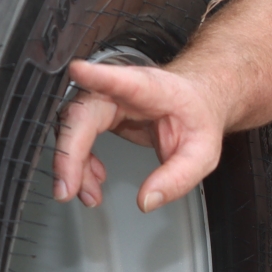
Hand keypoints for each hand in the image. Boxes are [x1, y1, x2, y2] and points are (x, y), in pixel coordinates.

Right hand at [52, 60, 224, 211]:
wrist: (196, 101)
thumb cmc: (198, 116)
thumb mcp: (202, 153)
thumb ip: (178, 178)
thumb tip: (147, 200)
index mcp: (153, 89)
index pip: (123, 80)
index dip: (98, 76)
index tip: (79, 71)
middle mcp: (122, 89)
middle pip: (82, 113)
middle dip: (69, 153)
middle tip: (68, 189)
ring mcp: (106, 98)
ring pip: (72, 127)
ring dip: (72, 164)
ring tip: (91, 194)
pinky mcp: (98, 111)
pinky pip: (75, 135)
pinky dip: (78, 162)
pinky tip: (94, 179)